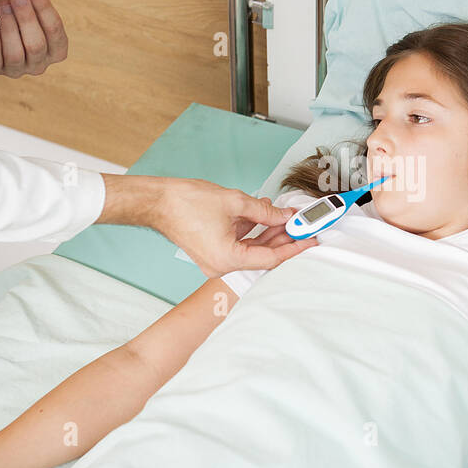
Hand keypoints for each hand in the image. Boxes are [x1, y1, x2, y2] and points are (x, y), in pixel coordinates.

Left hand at [0, 0, 67, 77]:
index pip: (55, 31)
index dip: (44, 8)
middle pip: (36, 45)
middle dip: (26, 18)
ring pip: (16, 54)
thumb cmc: (13, 15)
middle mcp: (40, 63)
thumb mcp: (24, 6)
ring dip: (9, 27)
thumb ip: (27, 1)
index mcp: (55, 49)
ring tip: (3, 7)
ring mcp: (18, 69)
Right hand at [151, 180, 318, 277]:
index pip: (271, 258)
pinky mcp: (211, 251)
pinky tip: (265, 215)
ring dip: (268, 233)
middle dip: (283, 238)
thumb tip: (285, 216)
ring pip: (251, 248)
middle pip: (262, 255)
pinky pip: (238, 243)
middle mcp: (221, 265)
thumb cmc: (186, 203)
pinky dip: (252, 231)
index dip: (293, 248)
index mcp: (228, 259)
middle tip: (302, 226)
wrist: (157, 202)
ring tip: (287, 217)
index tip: (310, 240)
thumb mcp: (235, 202)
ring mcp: (215, 260)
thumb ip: (265, 212)